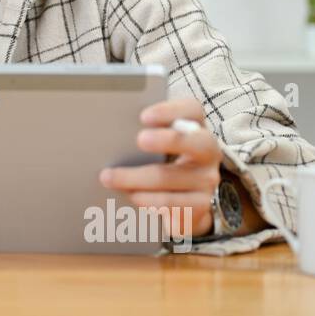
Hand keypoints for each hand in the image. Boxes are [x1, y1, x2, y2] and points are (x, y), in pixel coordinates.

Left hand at [98, 98, 222, 237]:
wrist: (181, 198)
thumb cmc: (161, 160)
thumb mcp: (156, 143)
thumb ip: (142, 132)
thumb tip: (106, 125)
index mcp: (195, 127)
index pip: (192, 110)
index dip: (171, 110)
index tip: (144, 116)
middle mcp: (208, 151)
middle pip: (195, 141)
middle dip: (166, 140)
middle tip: (139, 140)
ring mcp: (206, 180)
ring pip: (169, 177)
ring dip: (135, 178)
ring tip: (108, 177)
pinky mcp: (200, 205)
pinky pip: (170, 203)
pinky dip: (146, 199)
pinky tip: (129, 195)